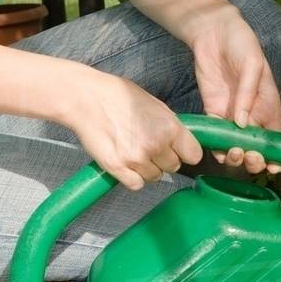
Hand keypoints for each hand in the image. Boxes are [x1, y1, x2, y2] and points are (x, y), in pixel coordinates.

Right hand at [68, 72, 201, 190]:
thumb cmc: (119, 97)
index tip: (179, 151)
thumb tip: (182, 142)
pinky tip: (125, 162)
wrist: (86, 99)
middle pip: (174, 167)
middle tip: (148, 145)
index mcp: (170, 128)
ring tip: (133, 150)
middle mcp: (156, 145)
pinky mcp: (118, 168)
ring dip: (147, 168)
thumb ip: (171, 126)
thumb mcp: (156, 105)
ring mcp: (136, 159)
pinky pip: (136, 184)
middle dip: (164, 159)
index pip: (194, 155)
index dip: (185, 152)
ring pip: (155, 177)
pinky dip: (132, 177)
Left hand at [190, 2, 280, 176]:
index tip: (273, 167)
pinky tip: (215, 148)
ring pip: (235, 145)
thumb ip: (249, 94)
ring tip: (232, 153)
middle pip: (256, 147)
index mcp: (269, 105)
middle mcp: (252, 114)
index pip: (276, 137)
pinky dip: (215, 145)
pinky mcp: (212, 110)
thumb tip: (242, 124)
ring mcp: (232, 114)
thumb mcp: (253, 65)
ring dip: (235, 156)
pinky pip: (215, 134)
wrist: (214, 32)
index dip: (277, 155)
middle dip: (254, 159)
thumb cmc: (242, 44)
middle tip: (248, 157)